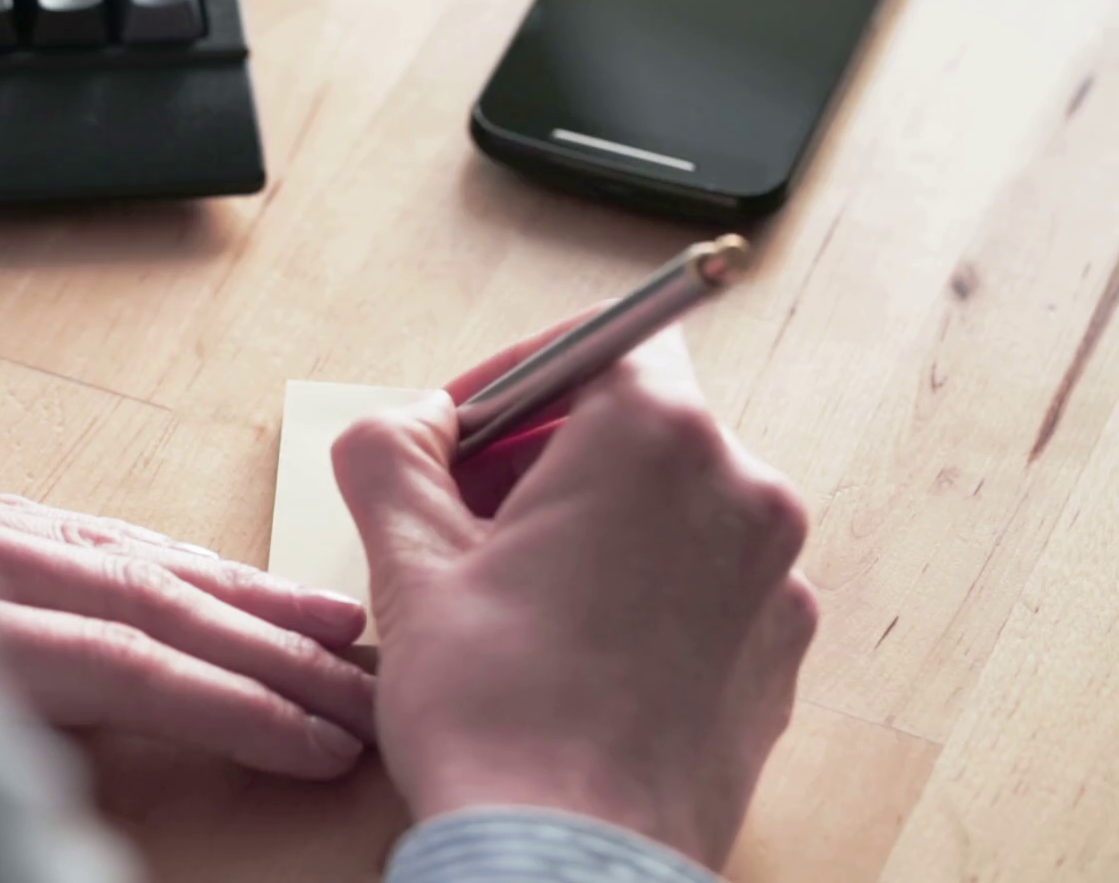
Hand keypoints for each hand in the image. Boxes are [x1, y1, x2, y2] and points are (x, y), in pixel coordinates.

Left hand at [0, 453, 376, 780]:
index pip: (127, 665)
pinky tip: (220, 581)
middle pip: (154, 602)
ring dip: (246, 596)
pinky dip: (175, 559)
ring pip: (139, 555)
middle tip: (371, 692)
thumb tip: (66, 809)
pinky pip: (95, 531)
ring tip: (338, 626)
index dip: (236, 709)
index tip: (320, 742)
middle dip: (272, 653)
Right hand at [330, 324, 816, 866]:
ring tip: (514, 598)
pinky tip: (574, 650)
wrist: (568, 861)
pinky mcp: (781, 651)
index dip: (517, 374)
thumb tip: (406, 425)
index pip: (601, 341)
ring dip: (593, 524)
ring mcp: (775, 577)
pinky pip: (706, 579)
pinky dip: (642, 589)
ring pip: (671, 506)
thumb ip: (390, 451)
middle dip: (546, 456)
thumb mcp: (406, 559)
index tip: (468, 425)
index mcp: (657, 438)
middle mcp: (742, 490)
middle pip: (636, 424)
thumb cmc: (495, 712)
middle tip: (467, 518)